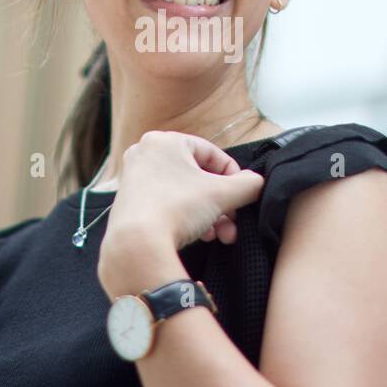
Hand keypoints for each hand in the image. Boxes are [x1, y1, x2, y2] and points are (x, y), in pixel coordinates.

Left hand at [100, 128, 264, 256]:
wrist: (137, 245)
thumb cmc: (177, 209)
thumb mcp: (222, 194)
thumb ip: (248, 184)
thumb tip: (257, 182)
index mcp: (164, 141)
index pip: (211, 152)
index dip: (233, 174)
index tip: (243, 194)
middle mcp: (145, 154)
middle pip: (197, 177)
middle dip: (221, 203)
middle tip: (233, 222)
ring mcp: (134, 179)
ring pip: (184, 193)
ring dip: (208, 214)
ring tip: (221, 236)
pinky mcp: (129, 203)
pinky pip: (167, 204)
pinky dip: (187, 218)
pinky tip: (201, 236)